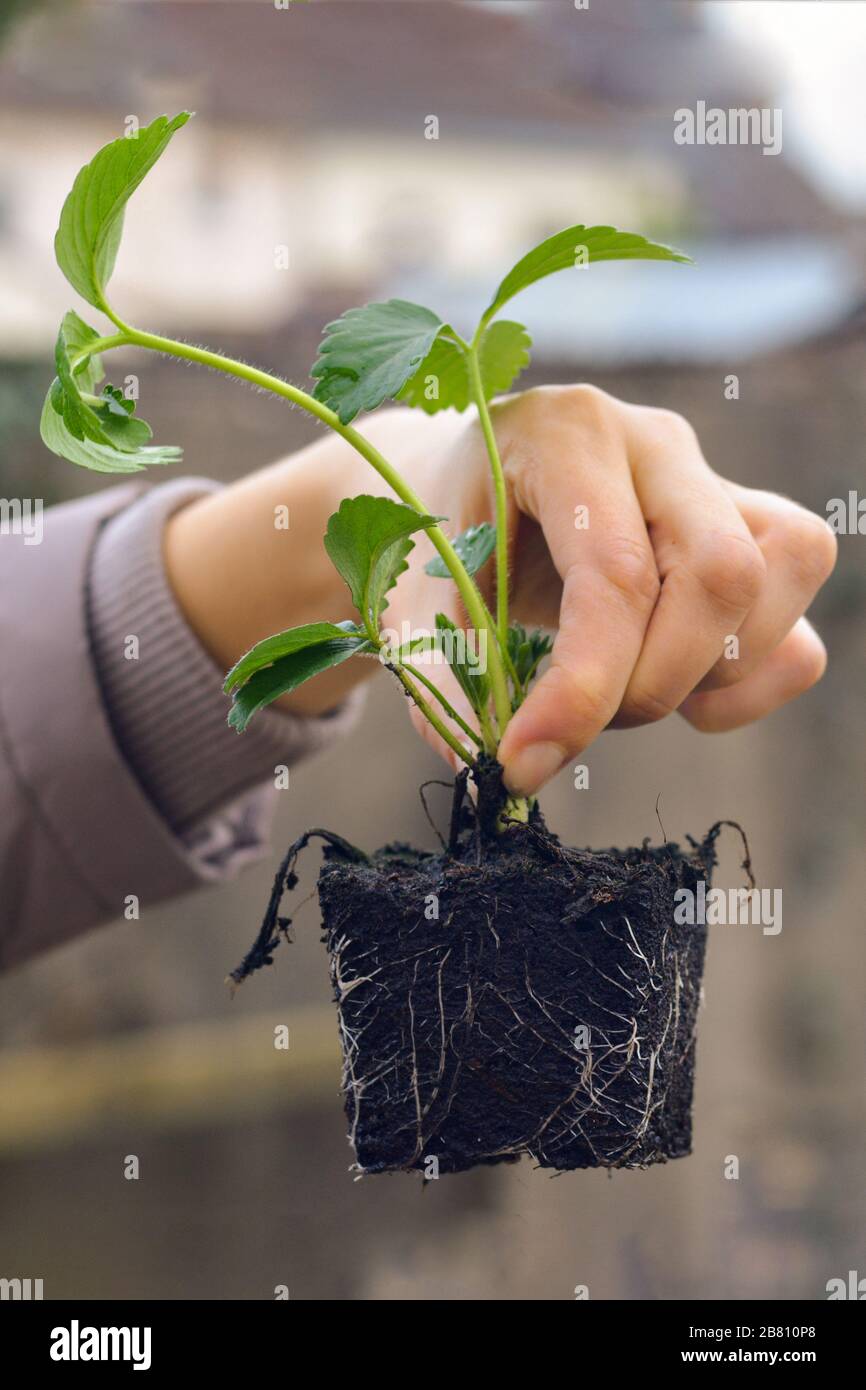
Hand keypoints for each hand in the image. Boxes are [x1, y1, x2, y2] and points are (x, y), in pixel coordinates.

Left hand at [165, 386, 835, 794]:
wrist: (463, 492)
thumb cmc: (437, 538)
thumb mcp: (410, 595)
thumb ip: (441, 674)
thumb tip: (488, 766)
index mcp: (566, 435)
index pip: (612, 573)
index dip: (580, 687)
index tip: (522, 762)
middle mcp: (657, 445)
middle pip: (722, 572)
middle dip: (653, 682)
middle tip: (579, 720)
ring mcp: (715, 485)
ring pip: (780, 581)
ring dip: (705, 677)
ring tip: (619, 693)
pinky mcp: (748, 537)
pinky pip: (797, 627)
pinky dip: (745, 686)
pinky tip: (675, 691)